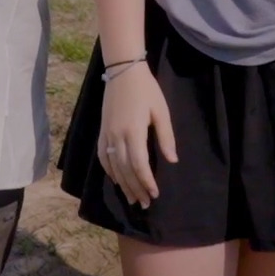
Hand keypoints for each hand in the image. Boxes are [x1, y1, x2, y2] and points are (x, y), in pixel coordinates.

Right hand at [98, 63, 176, 207]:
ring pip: (113, 166)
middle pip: (125, 170)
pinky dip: (110, 171)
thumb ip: (166, 137)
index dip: (146, 181)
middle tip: (145, 203)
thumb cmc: (147, 90)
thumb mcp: (161, 111)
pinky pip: (103, 157)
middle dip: (136, 188)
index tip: (154, 194)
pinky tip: (117, 181)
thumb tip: (172, 160)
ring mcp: (107, 134)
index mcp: (133, 131)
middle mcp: (117, 136)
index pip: (139, 164)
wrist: (123, 72)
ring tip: (132, 198)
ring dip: (123, 184)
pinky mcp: (102, 131)